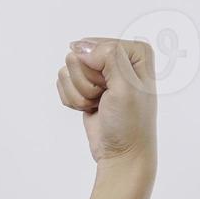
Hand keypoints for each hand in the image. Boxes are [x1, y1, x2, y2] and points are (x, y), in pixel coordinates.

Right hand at [57, 37, 157, 163]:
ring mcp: (100, 71)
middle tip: (105, 99)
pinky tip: (91, 108)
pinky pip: (63, 83)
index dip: (99, 71)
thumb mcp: (125, 87)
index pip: (98, 48)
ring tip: (99, 105)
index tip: (113, 90)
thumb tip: (79, 46)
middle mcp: (118, 57)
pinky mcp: (85, 84)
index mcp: (136, 52)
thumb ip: (107, 58)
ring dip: (80, 94)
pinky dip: (73, 100)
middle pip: (80, 57)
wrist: (121, 152)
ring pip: (68, 70)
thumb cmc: (129, 123)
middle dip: (87, 83)